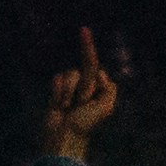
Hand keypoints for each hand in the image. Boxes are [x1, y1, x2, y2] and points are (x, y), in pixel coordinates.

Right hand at [41, 28, 120, 158]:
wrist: (64, 136)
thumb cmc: (85, 124)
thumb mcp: (105, 108)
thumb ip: (109, 88)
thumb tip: (98, 72)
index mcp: (99, 88)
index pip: (95, 64)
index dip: (88, 47)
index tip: (83, 30)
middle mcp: (86, 85)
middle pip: (85, 63)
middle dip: (84, 55)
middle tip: (82, 44)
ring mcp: (71, 88)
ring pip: (70, 73)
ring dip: (68, 90)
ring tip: (68, 107)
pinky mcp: (57, 91)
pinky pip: (57, 79)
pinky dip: (58, 91)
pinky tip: (59, 105)